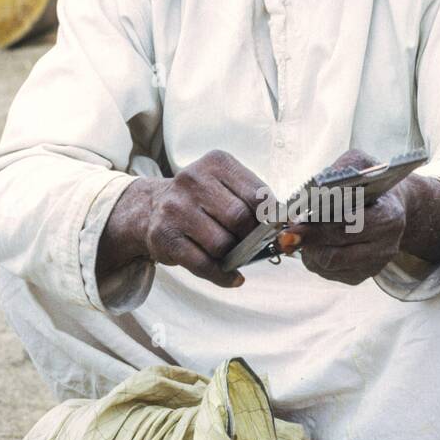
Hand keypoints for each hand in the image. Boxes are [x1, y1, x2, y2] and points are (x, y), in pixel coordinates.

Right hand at [97, 150, 271, 289]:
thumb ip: (255, 201)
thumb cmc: (201, 201)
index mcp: (216, 163)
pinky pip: (203, 264)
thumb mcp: (226, 187)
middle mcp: (192, 180)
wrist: (150, 209)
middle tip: (252, 244)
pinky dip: (223, 275)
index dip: (271, 217)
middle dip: (251, 237)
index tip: (277, 229)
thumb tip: (289, 226)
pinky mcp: (165, 236)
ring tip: (233, 254)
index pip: (257, 194)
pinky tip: (231, 277)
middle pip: (239, 218)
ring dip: (234, 255)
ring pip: (222, 243)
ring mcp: (175, 209)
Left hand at [277, 148, 407, 285]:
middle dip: (307, 240)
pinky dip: (315, 259)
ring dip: (309, 251)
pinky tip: (315, 243)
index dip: (316, 227)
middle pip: (334, 252)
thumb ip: (338, 171)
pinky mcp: (363, 276)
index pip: (347, 227)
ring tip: (302, 234)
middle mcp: (385, 246)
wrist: (392, 207)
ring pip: (328, 265)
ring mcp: (374, 265)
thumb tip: (312, 189)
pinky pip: (329, 273)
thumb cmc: (371, 183)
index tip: (292, 223)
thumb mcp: (360, 164)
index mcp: (388, 217)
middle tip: (286, 232)